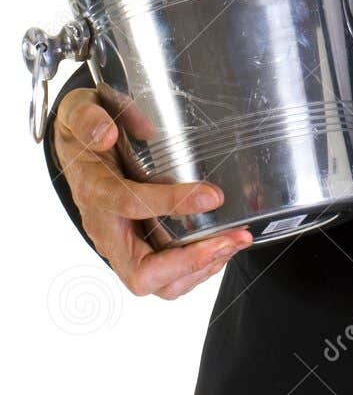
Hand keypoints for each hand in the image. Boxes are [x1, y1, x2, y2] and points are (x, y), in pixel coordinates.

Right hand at [53, 88, 252, 298]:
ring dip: (202, 268)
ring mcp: (121, 243)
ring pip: (159, 283)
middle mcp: (106, 229)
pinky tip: (222, 245)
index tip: (212, 196)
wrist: (74, 147)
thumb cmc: (82, 132)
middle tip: (233, 238)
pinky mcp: (137, 247)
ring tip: (236, 241)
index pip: (130, 206)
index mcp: (94, 191)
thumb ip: (90, 118)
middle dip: (193, 261)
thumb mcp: (79, 111)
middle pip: (143, 274)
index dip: (171, 204)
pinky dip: (198, 267)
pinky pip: (166, 275)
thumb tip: (108, 134)